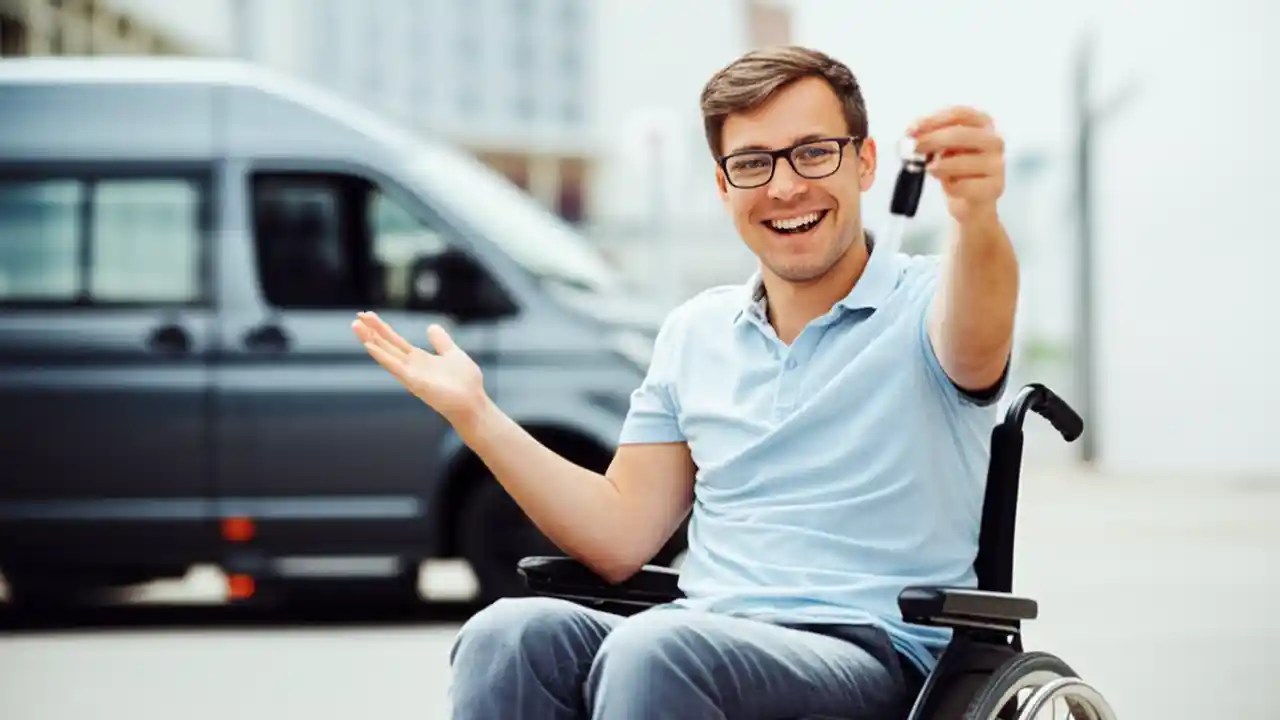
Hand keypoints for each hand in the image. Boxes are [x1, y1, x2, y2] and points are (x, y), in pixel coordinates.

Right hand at [351, 311, 488, 428]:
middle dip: (372, 332)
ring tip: (356, 327)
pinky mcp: (415, 383)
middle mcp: (411, 367)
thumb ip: (441, 342)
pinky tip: (370, 345)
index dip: (382, 329)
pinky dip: (382, 356)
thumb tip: (432, 327)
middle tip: (356, 318)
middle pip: (386, 346)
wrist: (473, 402)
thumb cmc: (465, 383)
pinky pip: (395, 367)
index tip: (368, 315)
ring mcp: (411, 375)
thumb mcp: (453, 353)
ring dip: (370, 341)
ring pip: (386, 354)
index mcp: (419, 359)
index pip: (395, 341)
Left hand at [908, 106, 1004, 225]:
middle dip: (932, 140)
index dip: (933, 120)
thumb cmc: (955, 169)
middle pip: (961, 134)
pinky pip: (964, 185)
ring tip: (931, 169)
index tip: (912, 130)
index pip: (959, 113)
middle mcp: (994, 140)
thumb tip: (912, 134)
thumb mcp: (943, 147)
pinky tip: (950, 186)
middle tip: (915, 148)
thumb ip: (930, 137)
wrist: (970, 202)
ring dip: (939, 166)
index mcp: (982, 123)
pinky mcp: (994, 187)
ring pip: (962, 162)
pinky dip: (950, 187)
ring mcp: (997, 164)